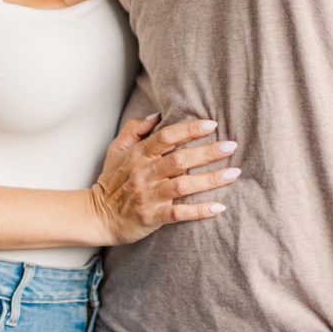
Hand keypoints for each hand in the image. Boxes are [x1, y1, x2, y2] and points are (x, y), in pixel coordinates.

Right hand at [88, 114, 237, 244]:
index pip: (166, 136)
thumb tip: (156, 114)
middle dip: (208, 152)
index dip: (189, 129)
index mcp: (138, 155)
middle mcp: (144, 174)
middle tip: (231, 145)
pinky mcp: (152, 217)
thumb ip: (134, 129)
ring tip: (234, 173)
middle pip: (180, 160)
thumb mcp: (116, 150)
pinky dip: (200, 210)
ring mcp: (149, 196)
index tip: (212, 124)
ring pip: (184, 185)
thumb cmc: (112, 181)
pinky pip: (179, 213)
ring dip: (210, 179)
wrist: (98, 216)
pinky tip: (219, 207)